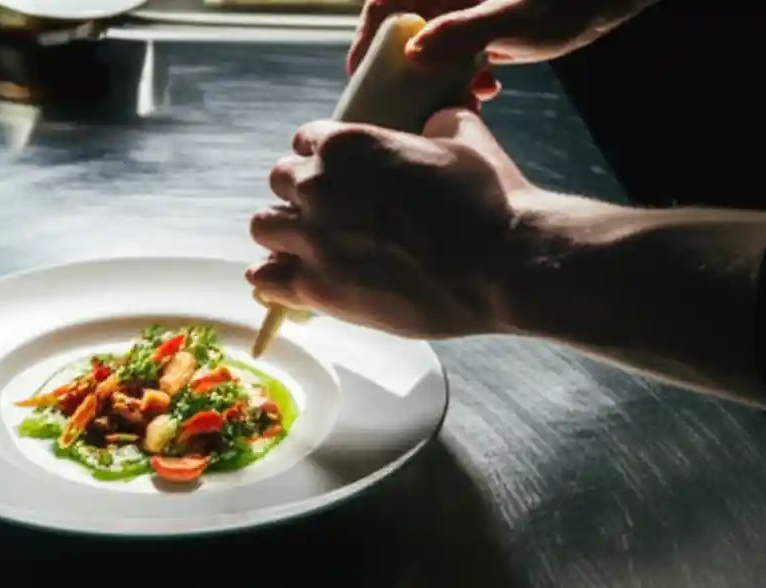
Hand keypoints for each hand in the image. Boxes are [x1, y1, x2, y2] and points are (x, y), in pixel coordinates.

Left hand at [246, 107, 539, 339]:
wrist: (502, 265)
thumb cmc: (489, 200)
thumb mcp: (462, 138)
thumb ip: (433, 123)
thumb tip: (430, 121)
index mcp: (346, 144)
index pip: (304, 140)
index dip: (320, 156)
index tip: (336, 174)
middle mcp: (318, 187)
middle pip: (280, 181)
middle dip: (301, 194)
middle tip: (328, 212)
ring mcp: (313, 239)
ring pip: (263, 226)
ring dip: (283, 232)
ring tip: (308, 245)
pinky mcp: (316, 288)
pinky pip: (264, 278)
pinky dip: (271, 277)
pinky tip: (288, 277)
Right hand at [348, 0, 659, 90]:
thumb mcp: (516, 18)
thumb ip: (464, 32)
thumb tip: (414, 54)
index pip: (385, 3)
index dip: (367, 39)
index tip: (361, 76)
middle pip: (402, 31)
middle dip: (404, 71)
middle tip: (404, 106)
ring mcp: (463, 10)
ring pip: (427, 49)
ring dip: (435, 81)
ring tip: (454, 103)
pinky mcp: (480, 28)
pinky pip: (453, 56)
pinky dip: (461, 78)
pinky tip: (484, 89)